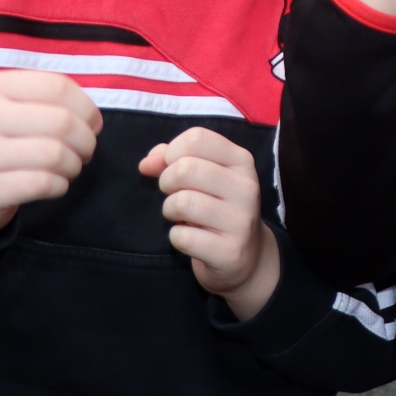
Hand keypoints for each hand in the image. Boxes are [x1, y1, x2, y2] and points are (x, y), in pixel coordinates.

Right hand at [0, 70, 101, 242]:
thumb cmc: (2, 139)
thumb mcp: (17, 107)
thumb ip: (55, 102)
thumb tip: (93, 121)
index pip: (57, 87)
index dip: (87, 107)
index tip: (91, 124)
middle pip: (61, 122)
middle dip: (86, 140)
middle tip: (84, 151)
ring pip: (55, 154)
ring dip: (74, 164)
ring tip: (69, 167)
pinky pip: (44, 183)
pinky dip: (61, 185)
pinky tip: (55, 183)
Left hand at [139, 127, 279, 320]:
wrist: (248, 257)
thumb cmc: (218, 208)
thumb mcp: (204, 177)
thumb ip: (173, 160)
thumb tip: (147, 163)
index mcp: (241, 161)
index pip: (197, 138)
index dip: (172, 152)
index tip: (173, 167)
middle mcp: (246, 187)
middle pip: (186, 168)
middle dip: (167, 182)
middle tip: (173, 194)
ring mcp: (241, 220)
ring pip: (182, 202)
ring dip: (169, 211)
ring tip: (181, 217)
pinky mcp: (230, 251)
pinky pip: (182, 236)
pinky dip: (176, 237)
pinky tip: (190, 239)